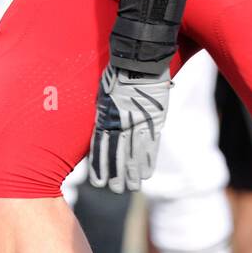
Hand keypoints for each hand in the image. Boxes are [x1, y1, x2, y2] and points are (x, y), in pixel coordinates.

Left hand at [88, 64, 171, 192]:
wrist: (139, 63)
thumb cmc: (117, 73)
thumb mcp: (103, 93)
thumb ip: (103, 112)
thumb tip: (101, 126)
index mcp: (105, 118)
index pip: (101, 148)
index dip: (99, 166)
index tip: (98, 181)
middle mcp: (120, 125)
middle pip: (117, 156)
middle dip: (115, 175)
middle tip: (115, 189)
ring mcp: (138, 125)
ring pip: (133, 155)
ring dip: (131, 174)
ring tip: (129, 188)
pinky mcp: (153, 123)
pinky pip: (149, 147)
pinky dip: (147, 162)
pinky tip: (145, 175)